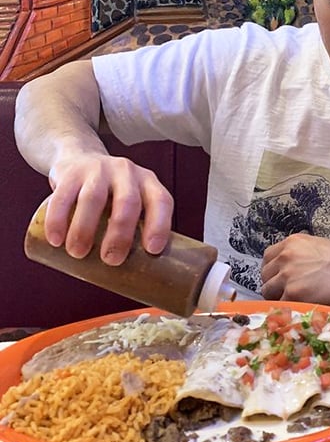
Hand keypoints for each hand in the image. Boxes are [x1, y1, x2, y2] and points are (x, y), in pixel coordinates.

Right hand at [44, 153, 173, 265]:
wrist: (80, 159)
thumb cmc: (112, 195)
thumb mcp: (131, 203)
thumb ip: (135, 232)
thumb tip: (142, 282)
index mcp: (148, 183)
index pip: (161, 201)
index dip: (160, 224)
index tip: (152, 250)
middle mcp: (127, 172)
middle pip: (127, 202)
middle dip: (120, 234)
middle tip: (111, 260)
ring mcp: (98, 169)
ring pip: (93, 198)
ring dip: (85, 229)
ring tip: (78, 254)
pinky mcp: (71, 173)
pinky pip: (63, 195)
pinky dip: (58, 219)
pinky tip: (55, 239)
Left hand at [260, 233, 329, 304]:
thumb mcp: (316, 246)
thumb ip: (298, 253)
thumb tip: (290, 267)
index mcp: (291, 242)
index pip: (268, 256)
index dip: (272, 269)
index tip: (278, 277)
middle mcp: (285, 256)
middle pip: (264, 274)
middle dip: (273, 284)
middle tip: (285, 292)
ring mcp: (287, 275)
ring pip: (267, 290)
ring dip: (277, 297)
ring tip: (292, 301)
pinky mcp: (292, 293)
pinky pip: (279, 304)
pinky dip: (287, 307)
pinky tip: (298, 306)